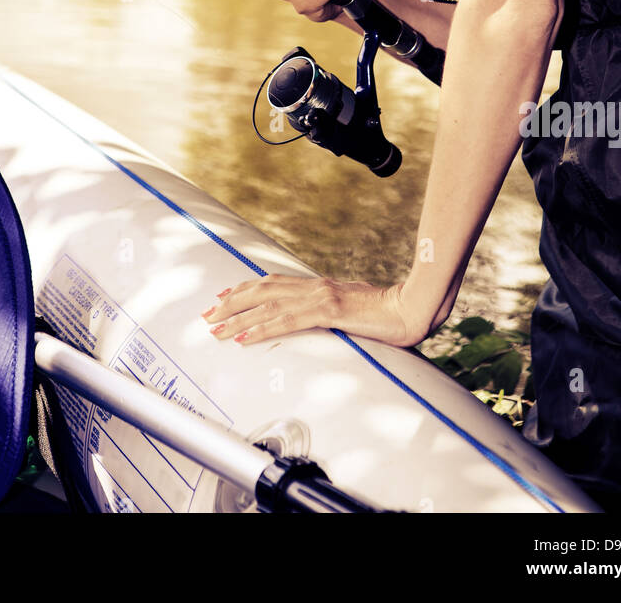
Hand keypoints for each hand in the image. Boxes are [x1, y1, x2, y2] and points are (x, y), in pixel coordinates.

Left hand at [200, 273, 428, 348]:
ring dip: (238, 317)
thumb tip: (325, 322)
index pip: (273, 284)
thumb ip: (335, 314)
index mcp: (320, 287)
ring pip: (268, 304)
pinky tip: (245, 336)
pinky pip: (288, 320)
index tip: (222, 299)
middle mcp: (315, 287)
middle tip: (207, 315)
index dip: (245, 290)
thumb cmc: (389, 313)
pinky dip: (262, 327)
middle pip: (262, 290)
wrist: (414, 308)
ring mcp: (321, 297)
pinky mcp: (330, 311)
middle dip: (232, 303)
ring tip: (215, 328)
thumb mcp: (355, 312)